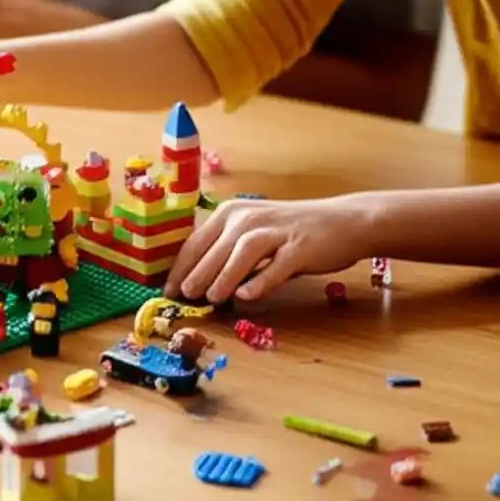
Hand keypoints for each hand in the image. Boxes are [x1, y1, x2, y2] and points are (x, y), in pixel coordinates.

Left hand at [165, 197, 373, 302]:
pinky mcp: (300, 246)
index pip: (196, 241)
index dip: (180, 266)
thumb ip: (227, 255)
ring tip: (210, 298)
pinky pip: (277, 265)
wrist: (343, 222)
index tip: (168, 290)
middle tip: (184, 296)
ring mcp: (276, 231)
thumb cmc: (290, 232)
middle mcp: (249, 218)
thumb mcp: (252, 235)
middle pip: (216, 247)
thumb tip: (198, 284)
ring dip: (224, 276)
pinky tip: (246, 296)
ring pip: (242, 252)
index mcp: (231, 213)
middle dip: (196, 273)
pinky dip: (261, 281)